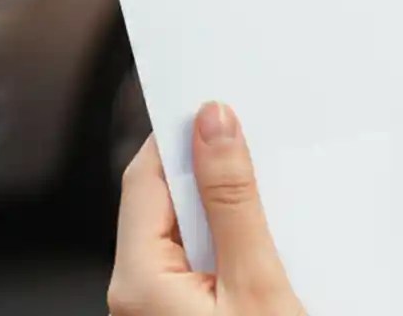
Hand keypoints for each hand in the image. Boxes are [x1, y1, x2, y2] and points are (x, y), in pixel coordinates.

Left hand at [108, 102, 304, 315]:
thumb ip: (233, 203)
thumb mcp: (256, 282)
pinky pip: (196, 264)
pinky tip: (262, 239)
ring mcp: (156, 307)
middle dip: (205, 171)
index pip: (144, 180)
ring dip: (220, 209)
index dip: (177, 139)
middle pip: (162, 205)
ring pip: (182, 234)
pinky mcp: (183, 315)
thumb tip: (214, 127)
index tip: (212, 108)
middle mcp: (136, 293)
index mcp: (138, 281)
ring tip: (266, 191)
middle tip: (249, 140)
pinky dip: (226, 244)